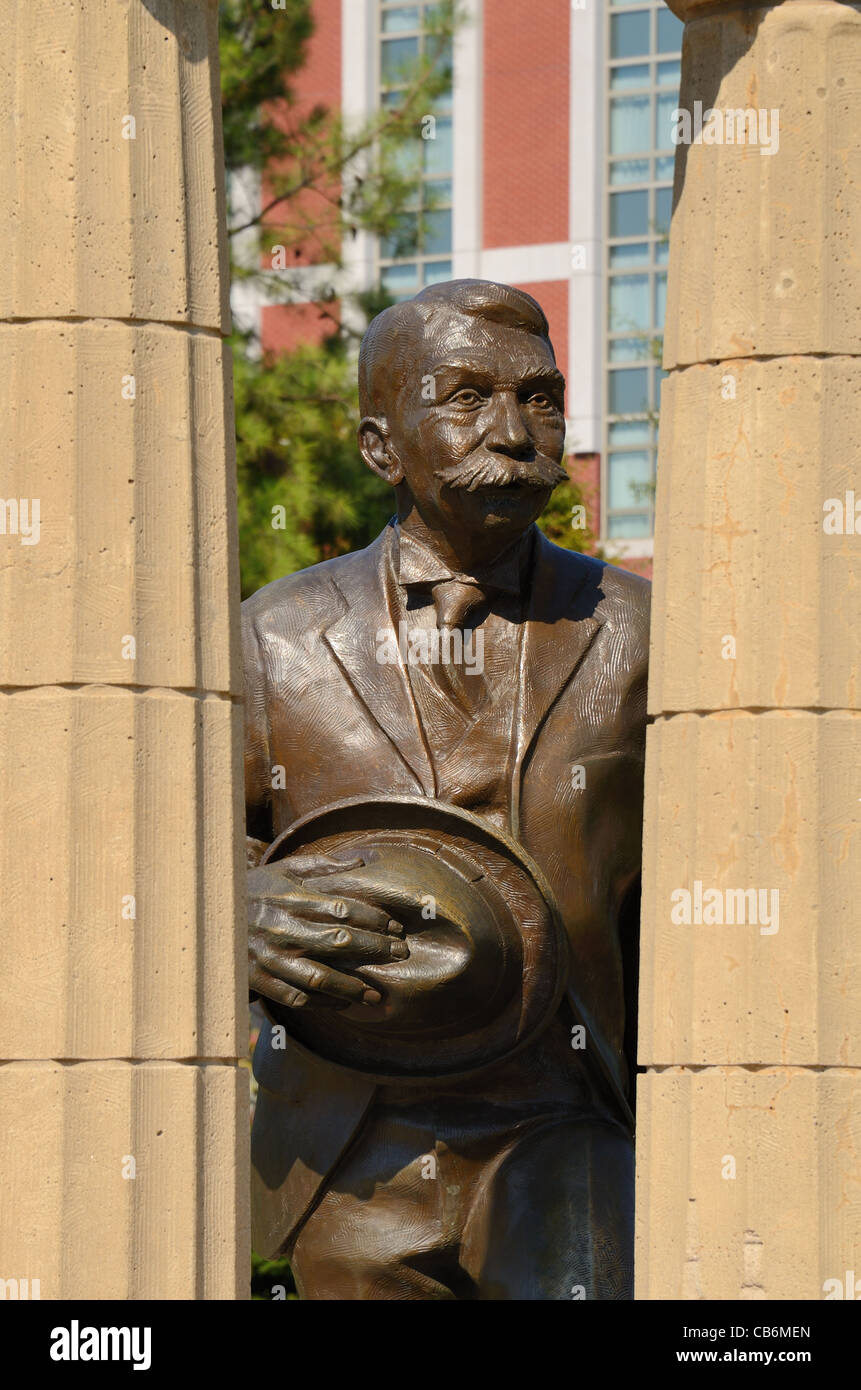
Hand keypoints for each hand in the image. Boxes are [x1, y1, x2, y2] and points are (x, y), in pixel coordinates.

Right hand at [248, 853, 409, 1010]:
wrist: (201, 915)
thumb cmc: (249, 890)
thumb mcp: (281, 870)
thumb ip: (321, 865)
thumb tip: (361, 860)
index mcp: (290, 897)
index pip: (343, 908)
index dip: (374, 919)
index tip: (396, 927)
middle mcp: (282, 927)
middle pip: (339, 941)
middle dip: (375, 949)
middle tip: (401, 954)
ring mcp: (269, 956)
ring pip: (320, 976)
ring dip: (353, 987)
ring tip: (377, 994)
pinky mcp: (258, 979)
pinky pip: (295, 997)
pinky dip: (322, 1003)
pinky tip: (342, 1004)